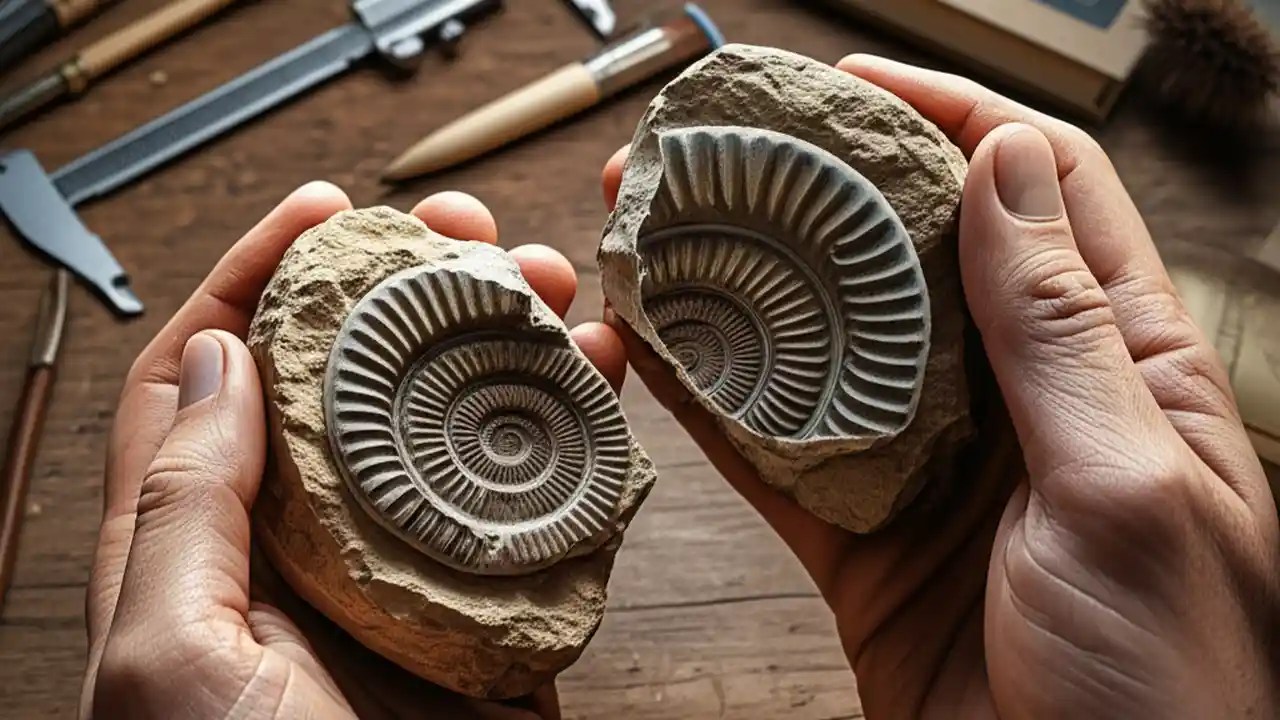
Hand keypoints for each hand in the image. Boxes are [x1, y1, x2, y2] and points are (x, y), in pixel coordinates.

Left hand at [82, 183, 623, 718]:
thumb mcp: (168, 663)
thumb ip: (182, 508)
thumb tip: (212, 357)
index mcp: (207, 551)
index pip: (205, 381)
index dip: (254, 278)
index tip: (324, 211)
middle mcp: (311, 549)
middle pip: (352, 382)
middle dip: (407, 287)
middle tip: (464, 230)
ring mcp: (411, 578)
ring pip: (457, 430)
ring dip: (505, 344)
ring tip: (552, 283)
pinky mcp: (499, 620)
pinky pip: (542, 513)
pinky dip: (579, 442)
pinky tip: (605, 385)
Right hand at [602, 56, 1279, 717]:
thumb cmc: (1169, 689)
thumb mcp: (1126, 489)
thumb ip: (1057, 330)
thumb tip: (1003, 167)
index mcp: (1125, 366)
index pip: (1038, 192)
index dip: (947, 119)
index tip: (848, 85)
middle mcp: (1023, 403)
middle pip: (911, 258)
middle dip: (819, 194)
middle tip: (719, 153)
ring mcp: (936, 472)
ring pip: (830, 351)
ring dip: (751, 291)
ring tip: (663, 235)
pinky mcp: (868, 545)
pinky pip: (781, 459)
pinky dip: (719, 410)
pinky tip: (660, 358)